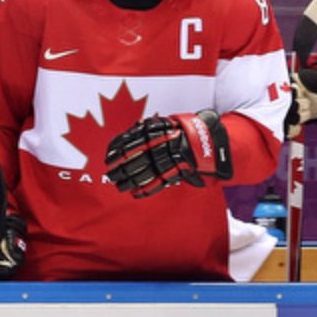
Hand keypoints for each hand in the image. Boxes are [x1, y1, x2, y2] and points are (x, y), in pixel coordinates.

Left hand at [104, 109, 232, 198]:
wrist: (208, 139)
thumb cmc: (184, 130)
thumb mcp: (165, 123)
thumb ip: (148, 128)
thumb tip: (130, 130)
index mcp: (154, 132)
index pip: (128, 142)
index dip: (116, 151)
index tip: (108, 158)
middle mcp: (159, 146)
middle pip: (132, 159)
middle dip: (119, 169)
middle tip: (110, 175)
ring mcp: (167, 159)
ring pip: (142, 173)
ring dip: (128, 181)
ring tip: (119, 186)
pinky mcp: (175, 171)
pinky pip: (157, 182)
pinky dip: (145, 190)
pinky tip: (135, 194)